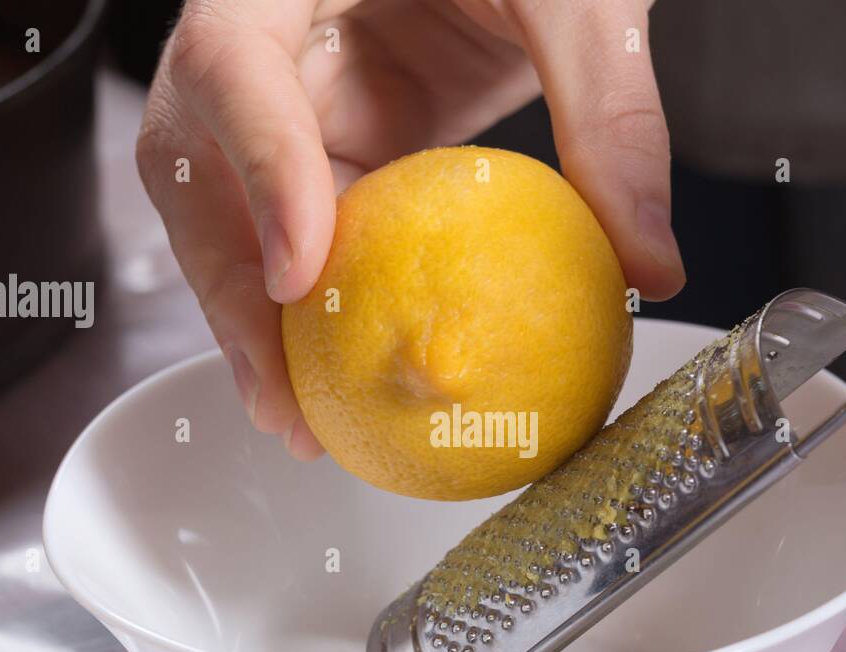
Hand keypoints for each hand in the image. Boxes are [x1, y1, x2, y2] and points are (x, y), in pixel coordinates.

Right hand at [136, 0, 684, 456]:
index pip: (232, 59)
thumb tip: (648, 266)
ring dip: (257, 320)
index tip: (298, 274)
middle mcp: (265, 29)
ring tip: (302, 418)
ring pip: (231, 208)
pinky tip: (343, 367)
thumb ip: (610, 112)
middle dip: (230, 288)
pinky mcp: (329, 132)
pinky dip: (319, 301)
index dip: (256, 166)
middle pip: (197, 158)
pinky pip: (304, 223)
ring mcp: (290, 87)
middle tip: (284, 396)